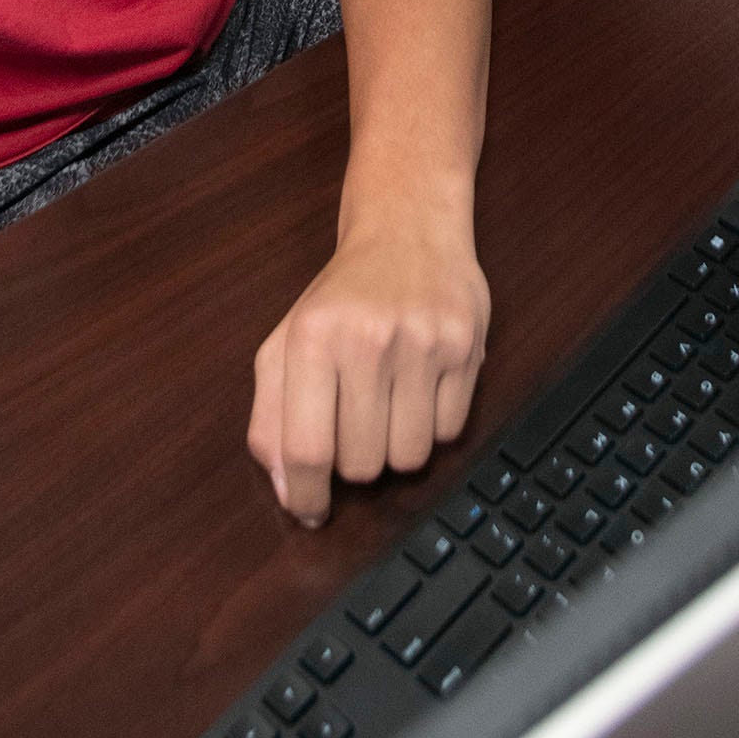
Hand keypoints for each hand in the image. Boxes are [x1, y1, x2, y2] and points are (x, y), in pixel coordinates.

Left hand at [248, 189, 488, 525]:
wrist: (408, 228)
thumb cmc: (342, 297)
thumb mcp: (286, 343)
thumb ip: (271, 417)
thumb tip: (290, 492)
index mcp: (312, 337)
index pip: (305, 449)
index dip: (305, 495)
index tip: (310, 509)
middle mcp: (367, 339)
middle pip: (360, 464)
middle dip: (353, 461)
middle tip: (353, 425)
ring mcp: (422, 343)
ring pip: (408, 458)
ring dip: (394, 449)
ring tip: (388, 406)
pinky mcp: (466, 347)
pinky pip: (449, 434)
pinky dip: (432, 428)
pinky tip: (420, 389)